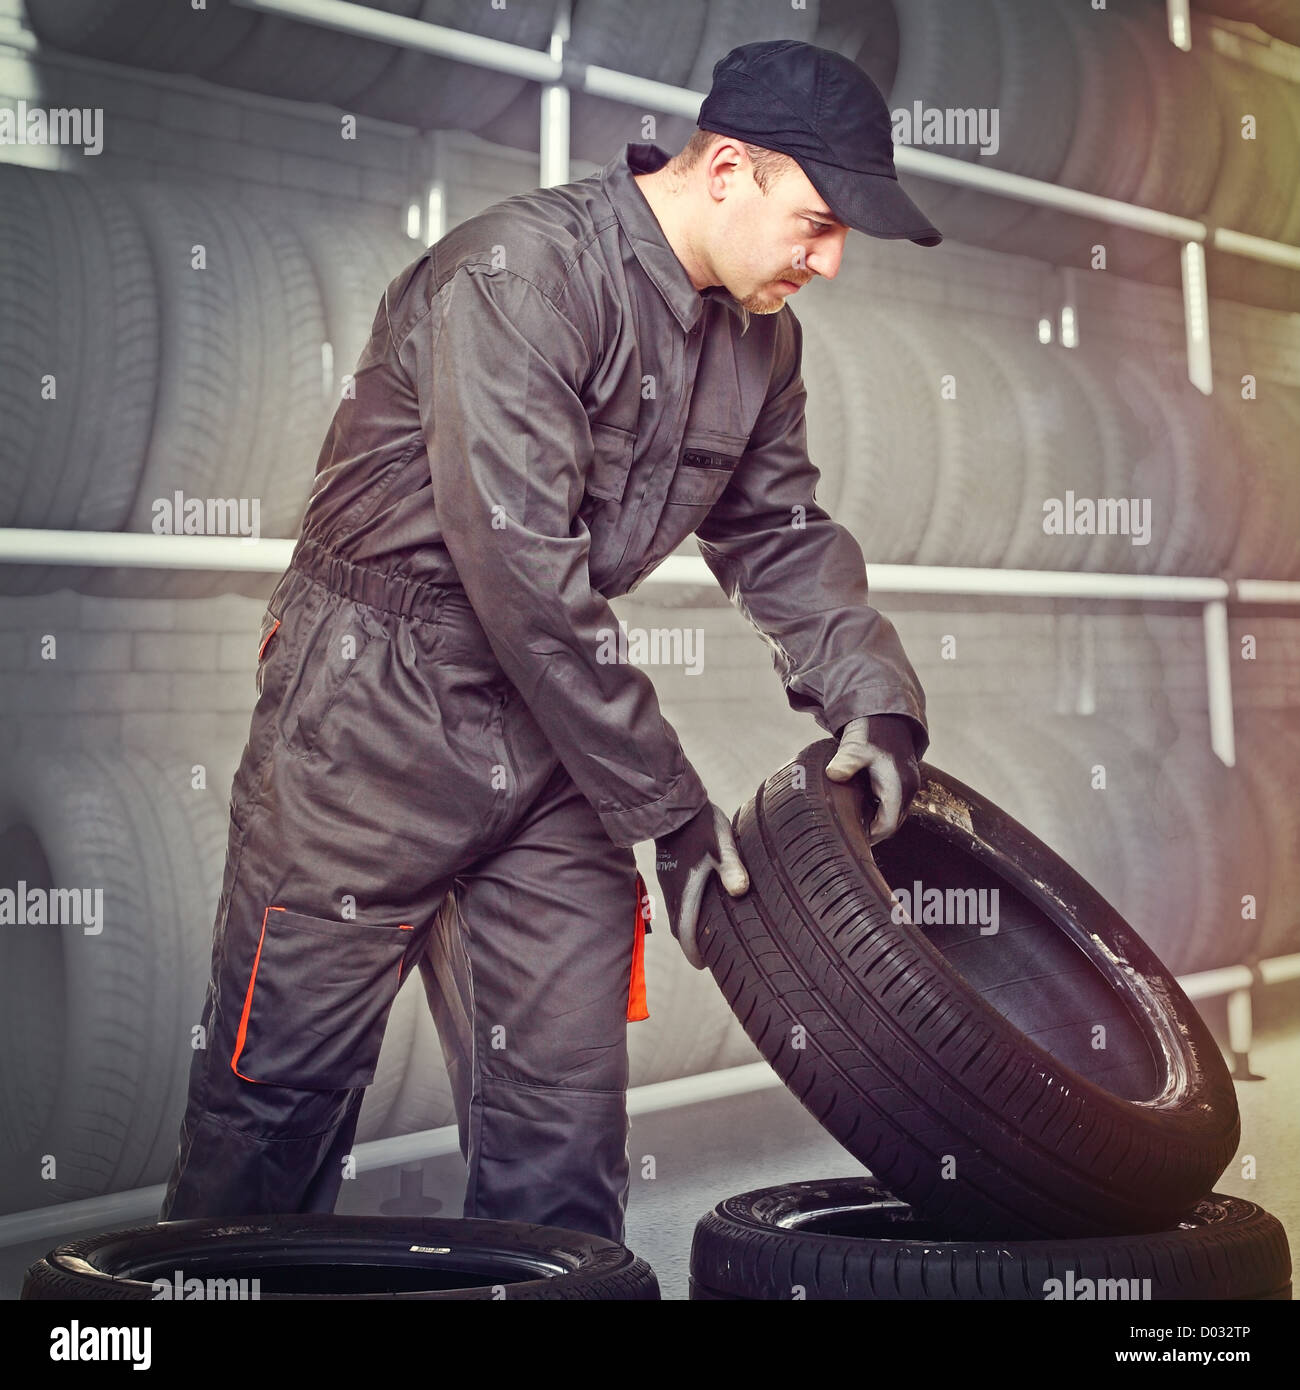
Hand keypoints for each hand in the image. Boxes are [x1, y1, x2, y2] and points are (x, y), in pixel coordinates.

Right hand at [653, 802, 748, 969]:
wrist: (673, 805)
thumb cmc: (700, 826)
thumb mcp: (722, 846)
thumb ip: (731, 868)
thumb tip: (740, 890)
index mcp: (685, 892)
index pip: (684, 933)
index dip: (693, 952)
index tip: (703, 965)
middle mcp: (672, 891)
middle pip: (678, 927)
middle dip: (691, 942)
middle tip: (709, 953)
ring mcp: (668, 880)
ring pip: (675, 913)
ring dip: (688, 925)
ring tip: (708, 932)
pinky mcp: (669, 871)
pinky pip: (675, 900)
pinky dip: (685, 910)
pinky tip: (701, 904)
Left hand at [825, 714, 920, 844]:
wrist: (885, 714)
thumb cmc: (871, 732)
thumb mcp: (855, 747)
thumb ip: (845, 762)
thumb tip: (833, 775)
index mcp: (899, 786)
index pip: (888, 825)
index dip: (870, 836)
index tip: (851, 838)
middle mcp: (908, 789)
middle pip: (892, 823)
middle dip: (871, 830)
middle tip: (847, 834)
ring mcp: (908, 785)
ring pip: (892, 814)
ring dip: (874, 819)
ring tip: (850, 822)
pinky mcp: (903, 781)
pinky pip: (891, 804)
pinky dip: (876, 808)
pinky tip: (857, 805)